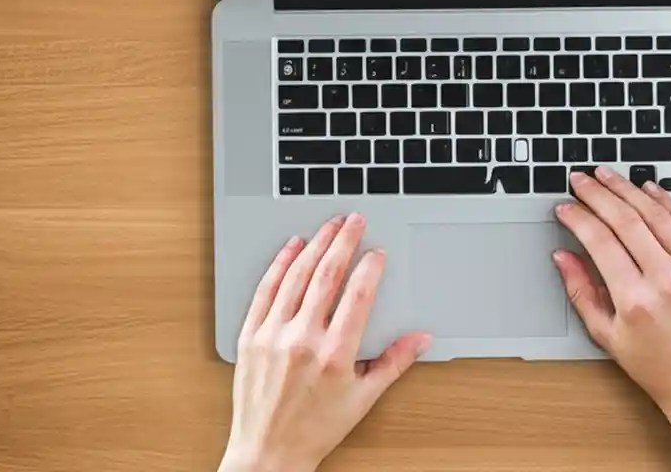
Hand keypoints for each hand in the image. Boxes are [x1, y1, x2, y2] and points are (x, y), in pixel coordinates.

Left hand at [219, 213, 431, 471]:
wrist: (267, 454)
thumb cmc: (314, 429)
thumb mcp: (364, 398)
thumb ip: (394, 362)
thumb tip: (421, 339)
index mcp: (334, 355)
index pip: (357, 295)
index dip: (370, 268)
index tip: (377, 253)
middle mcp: (302, 341)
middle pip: (326, 275)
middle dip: (344, 241)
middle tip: (355, 220)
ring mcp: (272, 336)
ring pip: (296, 276)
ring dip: (315, 245)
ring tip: (329, 226)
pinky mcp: (249, 337)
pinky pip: (265, 290)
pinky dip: (279, 264)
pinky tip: (292, 248)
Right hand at [553, 168, 670, 471]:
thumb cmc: (658, 367)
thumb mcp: (607, 336)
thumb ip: (581, 292)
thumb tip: (563, 257)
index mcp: (635, 299)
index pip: (599, 241)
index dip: (578, 218)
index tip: (565, 207)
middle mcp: (666, 279)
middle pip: (626, 220)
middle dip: (599, 194)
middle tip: (582, 179)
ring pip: (657, 215)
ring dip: (629, 190)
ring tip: (609, 176)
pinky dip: (667, 203)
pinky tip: (650, 189)